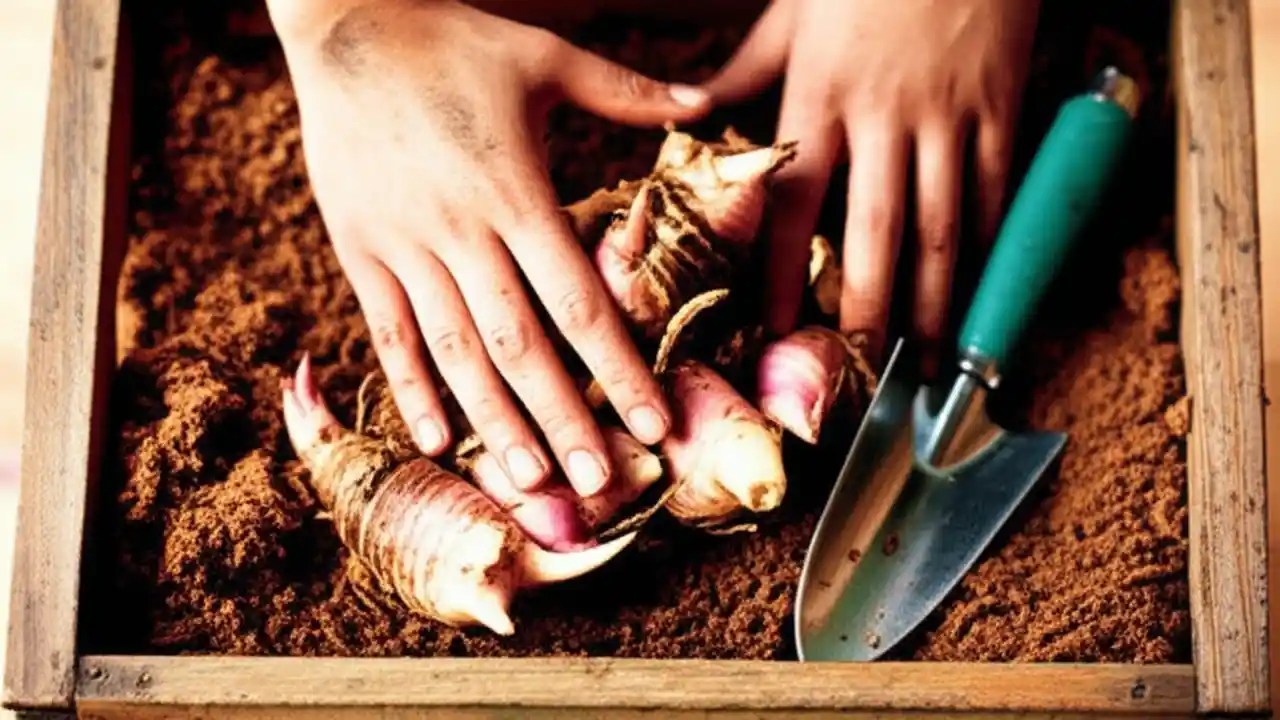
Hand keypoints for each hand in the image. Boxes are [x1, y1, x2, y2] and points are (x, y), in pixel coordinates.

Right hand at [266, 0, 711, 494]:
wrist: (344, 22)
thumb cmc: (454, 42)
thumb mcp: (546, 56)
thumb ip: (627, 92)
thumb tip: (704, 103)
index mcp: (517, 190)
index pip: (580, 301)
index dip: (620, 369)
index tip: (653, 425)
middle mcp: (462, 229)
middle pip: (522, 345)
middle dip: (565, 420)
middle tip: (598, 486)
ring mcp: (404, 244)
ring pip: (456, 351)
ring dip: (495, 421)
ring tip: (531, 480)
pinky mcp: (358, 249)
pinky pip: (388, 332)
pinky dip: (411, 389)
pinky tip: (438, 441)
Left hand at [701, 0, 1039, 371]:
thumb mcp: (791, 14)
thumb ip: (742, 74)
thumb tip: (689, 118)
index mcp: (820, 94)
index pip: (794, 202)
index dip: (782, 272)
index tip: (775, 326)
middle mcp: (884, 116)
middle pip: (873, 233)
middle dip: (866, 308)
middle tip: (859, 367)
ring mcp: (949, 114)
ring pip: (943, 226)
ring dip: (935, 299)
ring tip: (925, 355)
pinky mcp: (1001, 104)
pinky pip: (994, 189)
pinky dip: (986, 245)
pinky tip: (976, 287)